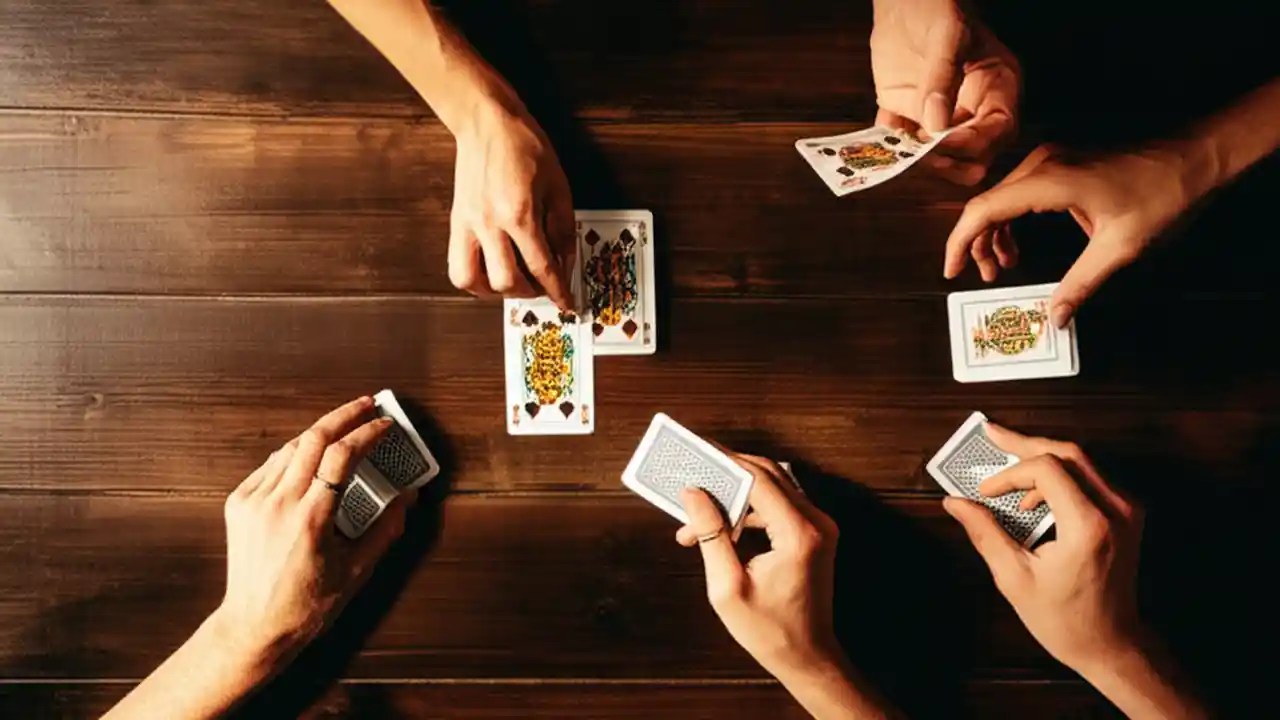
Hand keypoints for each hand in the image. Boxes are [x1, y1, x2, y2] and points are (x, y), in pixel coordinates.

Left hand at [212, 396, 415, 664]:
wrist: (254, 625)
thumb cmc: (307, 604)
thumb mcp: (357, 569)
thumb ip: (386, 528)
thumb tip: (409, 497)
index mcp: (310, 519)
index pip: (342, 457)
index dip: (367, 433)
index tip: (385, 424)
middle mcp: (278, 504)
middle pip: (313, 438)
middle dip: (343, 415)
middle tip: (366, 405)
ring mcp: (254, 501)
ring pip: (291, 447)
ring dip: (320, 432)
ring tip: (343, 426)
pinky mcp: (238, 503)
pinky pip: (271, 465)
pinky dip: (295, 454)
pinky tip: (312, 455)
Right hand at [448, 104, 575, 309]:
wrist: (486, 122)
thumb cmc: (524, 146)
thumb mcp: (558, 185)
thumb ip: (563, 228)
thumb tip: (566, 262)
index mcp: (519, 213)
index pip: (541, 267)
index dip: (557, 291)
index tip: (566, 302)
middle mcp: (489, 223)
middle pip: (507, 282)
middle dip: (529, 292)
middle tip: (542, 285)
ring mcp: (468, 224)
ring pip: (472, 281)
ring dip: (495, 291)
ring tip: (513, 282)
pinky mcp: (456, 222)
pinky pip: (456, 265)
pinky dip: (475, 279)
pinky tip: (491, 271)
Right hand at [676, 454, 842, 680]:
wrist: (808, 656)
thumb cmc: (769, 630)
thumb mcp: (727, 586)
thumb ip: (711, 534)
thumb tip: (693, 494)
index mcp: (798, 534)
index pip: (757, 479)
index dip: (724, 463)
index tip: (695, 453)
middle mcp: (817, 523)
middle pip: (767, 474)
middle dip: (726, 473)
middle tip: (692, 475)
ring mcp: (820, 526)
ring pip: (772, 487)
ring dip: (735, 495)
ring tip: (699, 518)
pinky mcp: (816, 533)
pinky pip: (780, 505)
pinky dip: (750, 509)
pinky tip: (723, 528)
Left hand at [870, 0, 1019, 183]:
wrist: (902, 2)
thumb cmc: (936, 7)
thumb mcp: (946, 35)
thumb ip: (942, 79)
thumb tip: (936, 127)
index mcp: (997, 87)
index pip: (999, 130)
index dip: (974, 143)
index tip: (942, 141)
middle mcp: (973, 109)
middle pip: (975, 159)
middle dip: (949, 162)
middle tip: (919, 152)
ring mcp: (942, 117)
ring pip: (941, 161)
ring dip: (918, 162)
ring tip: (896, 150)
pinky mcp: (910, 117)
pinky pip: (903, 146)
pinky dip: (890, 151)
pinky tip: (878, 146)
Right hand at [941, 423, 1145, 672]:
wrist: (1112, 643)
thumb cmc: (1067, 620)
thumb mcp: (1015, 579)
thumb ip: (985, 533)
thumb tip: (956, 503)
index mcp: (1089, 526)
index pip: (1046, 469)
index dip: (1010, 474)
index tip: (985, 491)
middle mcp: (1116, 511)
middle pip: (1067, 452)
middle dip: (1024, 445)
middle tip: (992, 435)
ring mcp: (1127, 511)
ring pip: (1081, 460)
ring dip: (1041, 457)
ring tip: (1007, 462)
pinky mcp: (1127, 514)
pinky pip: (1090, 477)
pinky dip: (1059, 474)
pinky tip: (1033, 491)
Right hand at [944, 144, 1193, 326]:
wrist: (1191, 157)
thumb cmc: (1160, 193)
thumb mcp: (1118, 247)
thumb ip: (1079, 284)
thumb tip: (1053, 318)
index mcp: (1049, 181)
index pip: (983, 210)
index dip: (960, 243)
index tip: (951, 271)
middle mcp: (1041, 164)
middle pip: (986, 205)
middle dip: (977, 244)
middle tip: (985, 277)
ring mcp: (1048, 161)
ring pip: (999, 200)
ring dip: (994, 234)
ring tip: (1002, 267)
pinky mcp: (1057, 164)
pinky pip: (1017, 194)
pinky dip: (1011, 221)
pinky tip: (1018, 246)